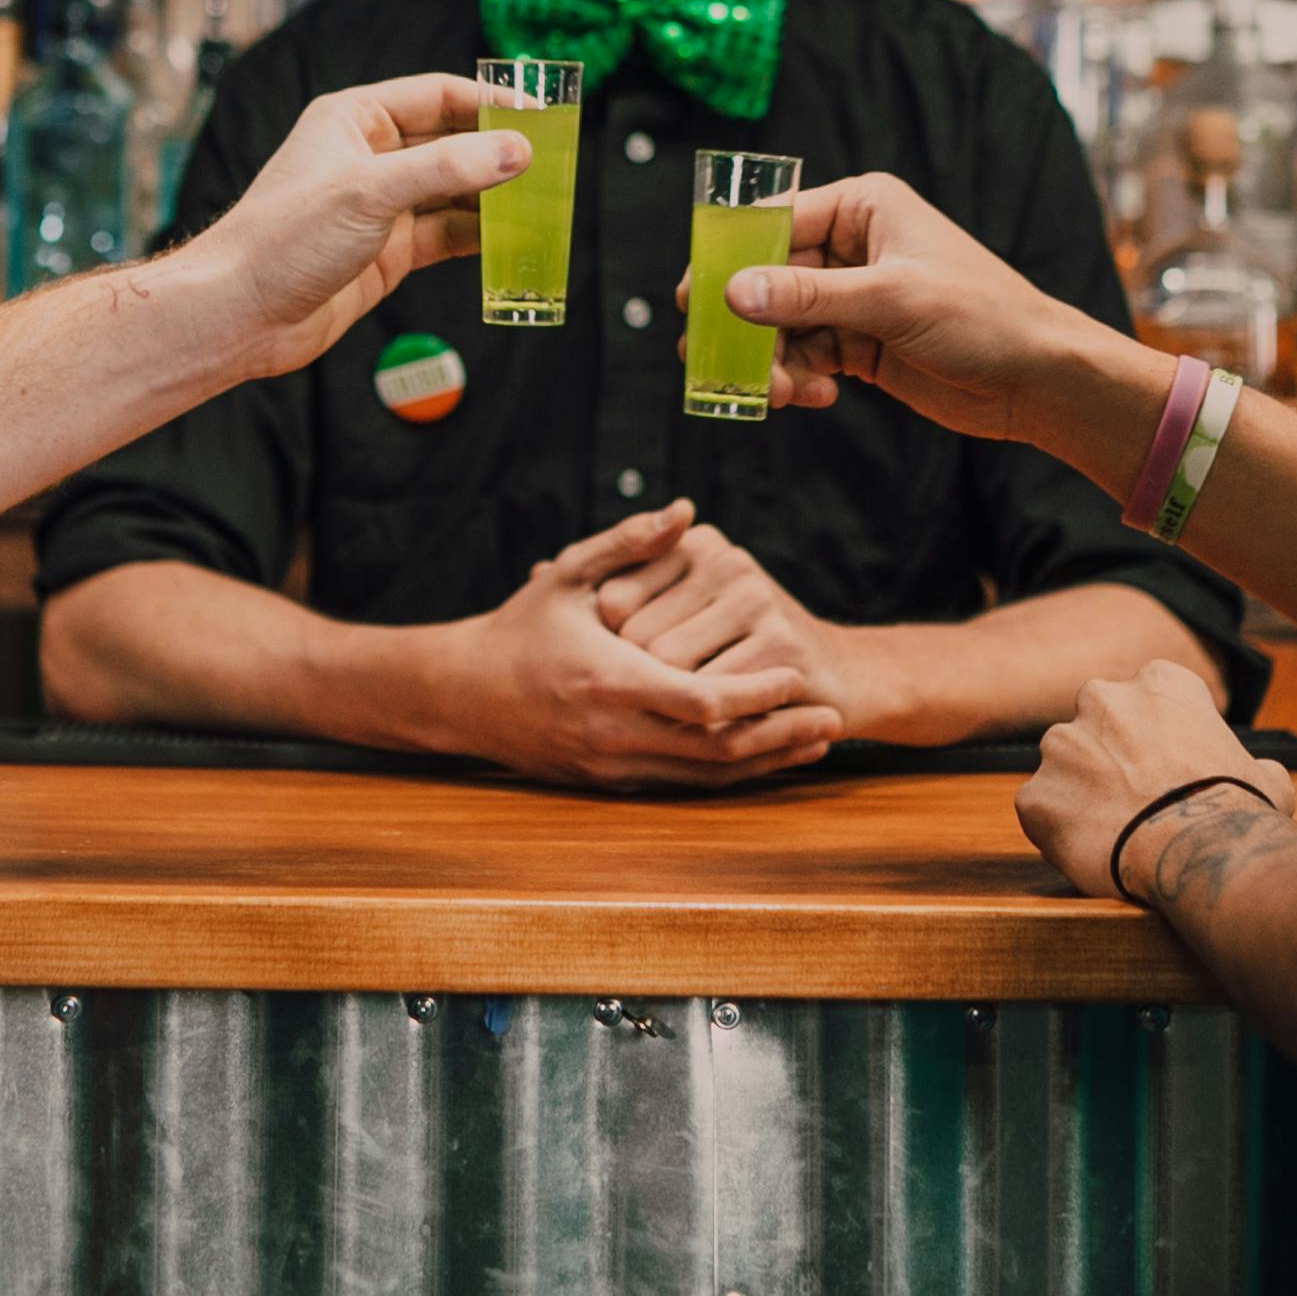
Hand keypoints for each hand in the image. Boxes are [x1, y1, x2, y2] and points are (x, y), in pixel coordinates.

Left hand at [177, 73, 524, 382]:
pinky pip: (445, 234)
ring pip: (452, 192)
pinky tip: (510, 239)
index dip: (490, 102)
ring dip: (493, 197)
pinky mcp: (386, 252)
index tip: (539, 113)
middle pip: (451, 142)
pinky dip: (478, 235)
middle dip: (497, 152)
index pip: (437, 96)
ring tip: (542, 202)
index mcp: (354, 119)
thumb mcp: (370, 192)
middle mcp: (369, 157)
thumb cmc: (284, 239)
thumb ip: (447, 169)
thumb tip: (515, 151)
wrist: (241, 315)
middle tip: (551, 161)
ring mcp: (380, 207)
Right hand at [439, 502, 841, 790]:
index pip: (698, 702)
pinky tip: (766, 758)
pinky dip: (728, 775)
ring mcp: (612, 766)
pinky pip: (682, 786)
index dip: (755, 695)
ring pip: (704, 778)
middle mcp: (613, 734)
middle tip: (833, 719)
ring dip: (764, 763)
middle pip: (715, 751)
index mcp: (607, 681)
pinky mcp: (611, 782)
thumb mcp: (568, 574)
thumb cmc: (519, 627)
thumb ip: (630, 543)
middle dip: (779, 737)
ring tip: (816, 743)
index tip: (797, 674)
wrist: (463, 695)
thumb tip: (687, 509)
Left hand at [591, 520, 894, 733]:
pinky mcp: (781, 644)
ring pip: (669, 669)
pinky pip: (711, 696)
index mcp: (693, 544)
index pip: (612, 597)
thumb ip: (609, 578)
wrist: (836, 674)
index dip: (604, 646)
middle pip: (637, 638)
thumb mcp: (677, 601)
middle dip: (633, 679)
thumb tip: (534, 572)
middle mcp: (726, 560)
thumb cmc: (737, 643)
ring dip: (666, 705)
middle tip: (635, 702)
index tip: (613, 668)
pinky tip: (701, 730)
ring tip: (664, 716)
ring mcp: (757, 598)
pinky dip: (700, 721)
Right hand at [711, 172, 1099, 441]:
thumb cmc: (980, 317)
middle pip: (769, 277)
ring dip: (771, 360)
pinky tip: (813, 397)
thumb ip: (809, 297)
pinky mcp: (859, 343)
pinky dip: (798, 379)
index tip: (694, 296)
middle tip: (713, 359)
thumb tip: (733, 292)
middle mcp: (853, 246)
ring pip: (782, 324)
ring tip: (780, 393)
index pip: (776, 221)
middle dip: (746, 321)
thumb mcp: (891, 300)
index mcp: (863, 208)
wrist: (1036, 378)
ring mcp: (854, 297)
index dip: (730, 257)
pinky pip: (804, 356)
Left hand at [1016, 659, 1295, 901]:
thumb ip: (1255, 766)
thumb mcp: (1266, 778)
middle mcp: (1101, 699)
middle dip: (1111, 758)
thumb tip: (1264, 777)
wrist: (1195, 852)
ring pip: (1065, 767)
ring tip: (1115, 833)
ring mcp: (1061, 745)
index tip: (1170, 769)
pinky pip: (1042, 811)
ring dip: (1082, 793)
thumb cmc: (1236, 811)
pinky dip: (1060, 831)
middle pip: (1098, 725)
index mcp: (1159, 683)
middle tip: (1136, 800)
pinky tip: (1091, 853)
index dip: (1159, 737)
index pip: (1149, 698)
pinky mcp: (1035, 795)